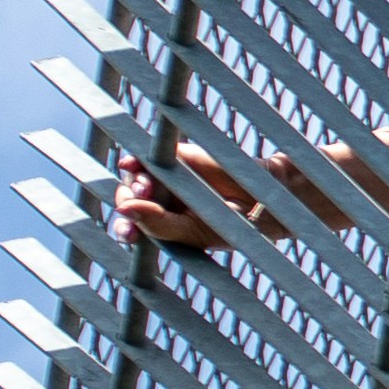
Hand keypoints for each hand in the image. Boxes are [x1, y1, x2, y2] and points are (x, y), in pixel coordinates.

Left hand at [110, 156, 226, 255]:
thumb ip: (158, 224)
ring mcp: (167, 178)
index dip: (125, 228)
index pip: (133, 226)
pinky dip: (137, 159)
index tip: (129, 233)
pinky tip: (132, 165)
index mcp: (162, 225)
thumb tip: (122, 210)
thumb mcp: (194, 233)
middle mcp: (160, 201)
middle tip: (140, 201)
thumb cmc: (233, 225)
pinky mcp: (177, 156)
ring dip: (132, 182)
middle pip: (129, 198)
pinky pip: (150, 155)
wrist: (266, 199)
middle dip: (128, 200)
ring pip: (135, 177)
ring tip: (145, 186)